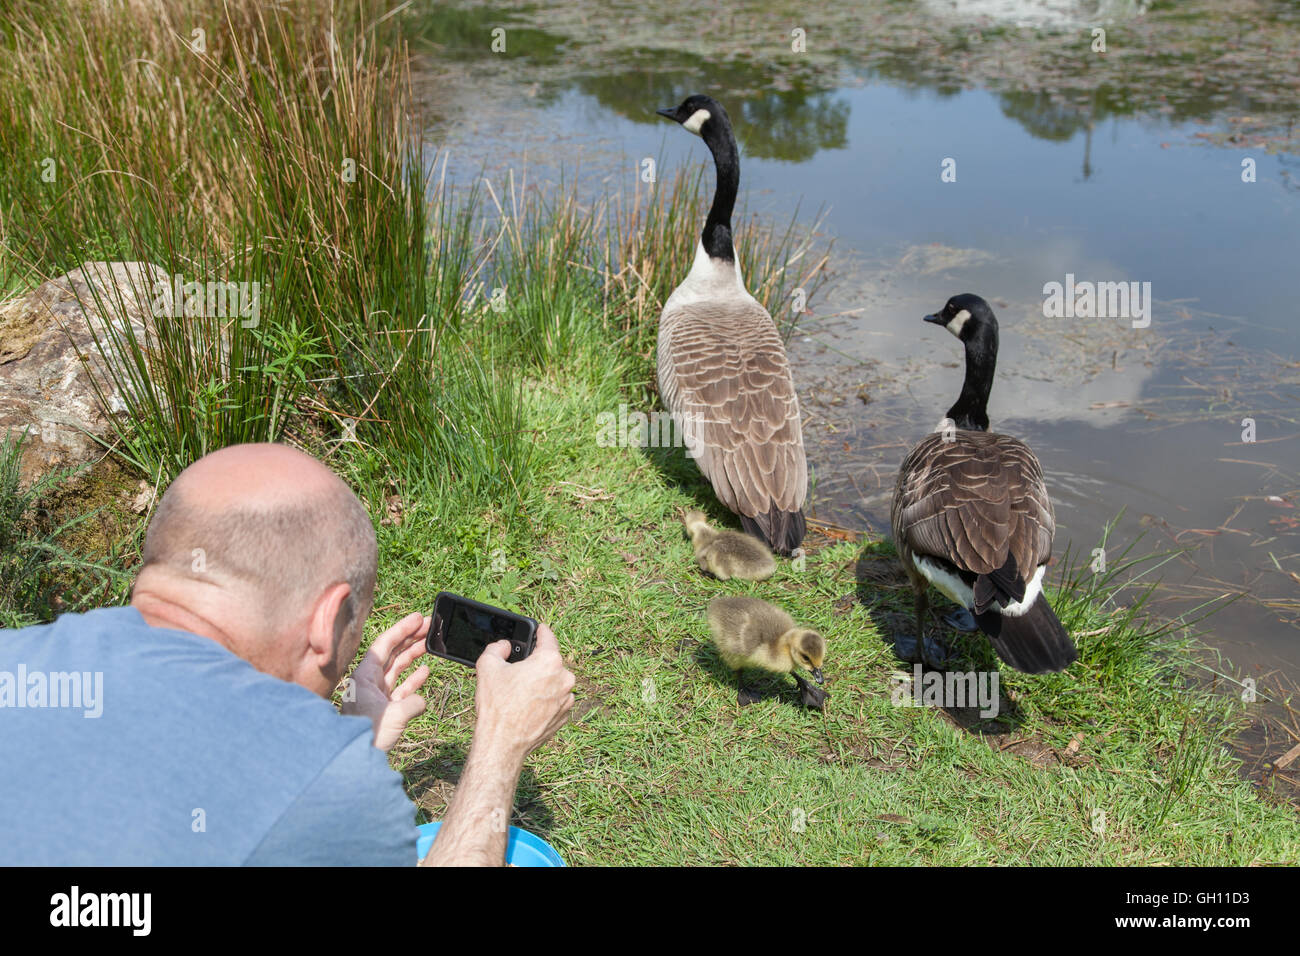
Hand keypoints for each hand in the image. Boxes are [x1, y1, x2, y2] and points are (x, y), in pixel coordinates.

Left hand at [341, 611, 430, 751]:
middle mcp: (368, 683)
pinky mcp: (383, 709)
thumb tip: (420, 700)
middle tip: (428, 626)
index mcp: (364, 677)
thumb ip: (413, 702)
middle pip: (391, 653)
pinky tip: (425, 671)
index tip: (418, 617)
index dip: (402, 629)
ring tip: (430, 643)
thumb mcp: (395, 716)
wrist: (354, 762)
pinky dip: (413, 678)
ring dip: (413, 655)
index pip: (384, 644)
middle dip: (410, 638)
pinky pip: (401, 687)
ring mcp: (376, 696)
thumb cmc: (368, 736)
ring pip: (397, 668)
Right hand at [472, 623, 574, 763]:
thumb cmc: (497, 706)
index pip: (548, 637)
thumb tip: (505, 646)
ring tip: (520, 695)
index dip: (540, 631)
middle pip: (550, 662)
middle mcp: (565, 678)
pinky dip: (545, 700)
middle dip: (535, 664)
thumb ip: (496, 648)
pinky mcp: (565, 715)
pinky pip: (556, 700)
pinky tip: (528, 708)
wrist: (503, 744)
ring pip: (554, 682)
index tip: (538, 629)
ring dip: (541, 683)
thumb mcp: (487, 667)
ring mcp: (567, 698)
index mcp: (549, 661)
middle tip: (517, 673)